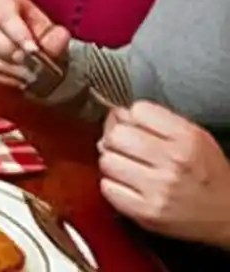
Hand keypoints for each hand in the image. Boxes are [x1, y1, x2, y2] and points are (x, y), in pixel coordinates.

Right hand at [0, 0, 70, 88]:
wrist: (33, 52)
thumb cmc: (41, 38)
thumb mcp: (54, 35)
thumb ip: (57, 37)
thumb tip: (59, 37)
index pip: (3, 11)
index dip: (16, 32)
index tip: (32, 50)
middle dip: (9, 52)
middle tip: (28, 65)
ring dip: (5, 68)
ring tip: (26, 76)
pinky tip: (15, 79)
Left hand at [100, 102, 229, 246]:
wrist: (228, 215)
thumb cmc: (208, 175)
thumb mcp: (195, 138)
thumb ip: (158, 121)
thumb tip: (116, 115)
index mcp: (188, 139)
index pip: (138, 110)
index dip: (132, 117)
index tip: (136, 128)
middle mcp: (174, 162)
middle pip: (116, 135)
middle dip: (117, 140)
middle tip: (127, 149)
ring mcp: (159, 189)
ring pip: (107, 160)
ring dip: (113, 163)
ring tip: (129, 169)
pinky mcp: (146, 212)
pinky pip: (107, 188)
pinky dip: (113, 186)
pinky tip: (129, 186)